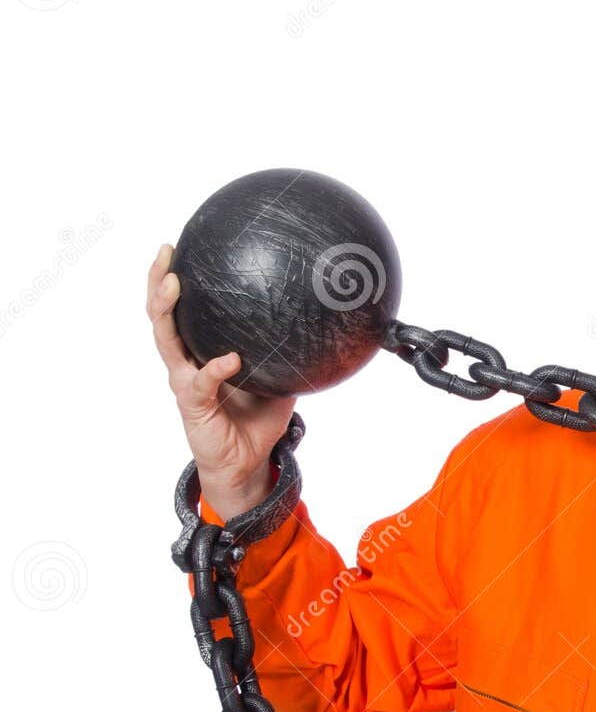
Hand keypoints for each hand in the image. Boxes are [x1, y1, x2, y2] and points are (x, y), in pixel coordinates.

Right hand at [146, 243, 297, 519]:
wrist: (248, 463)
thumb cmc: (258, 419)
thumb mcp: (280, 378)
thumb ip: (289, 352)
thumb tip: (321, 322)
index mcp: (200, 352)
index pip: (181, 311)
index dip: (173, 280)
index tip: (177, 248)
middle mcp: (186, 364)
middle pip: (161, 316)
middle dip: (158, 283)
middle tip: (166, 253)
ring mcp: (185, 384)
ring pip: (166, 341)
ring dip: (166, 311)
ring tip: (173, 285)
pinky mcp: (193, 407)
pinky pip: (201, 383)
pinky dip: (214, 369)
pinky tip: (230, 358)